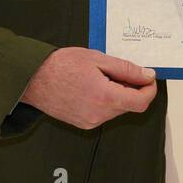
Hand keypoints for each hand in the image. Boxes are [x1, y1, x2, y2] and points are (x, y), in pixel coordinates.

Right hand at [20, 47, 157, 129]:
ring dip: (118, 94)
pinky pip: (104, 114)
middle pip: (129, 105)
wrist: (32, 79)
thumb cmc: (62, 65)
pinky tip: (92, 87)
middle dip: (132, 89)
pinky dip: (106, 101)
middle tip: (121, 70)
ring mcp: (90, 121)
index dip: (150, 90)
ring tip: (101, 77)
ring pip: (117, 110)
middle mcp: (99, 115)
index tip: (148, 78)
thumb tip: (147, 76)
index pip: (141, 102)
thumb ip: (126, 69)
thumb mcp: (98, 59)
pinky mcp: (82, 124)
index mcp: (105, 97)